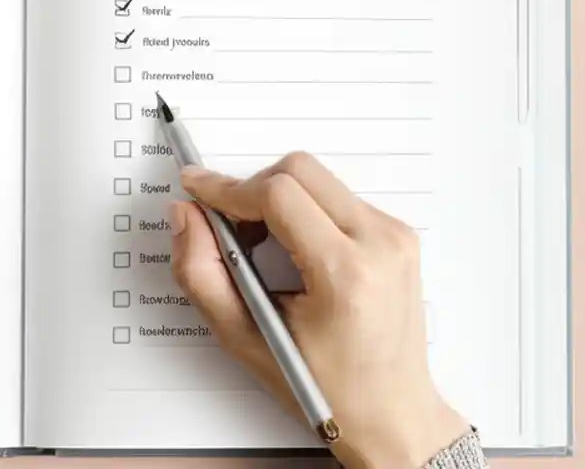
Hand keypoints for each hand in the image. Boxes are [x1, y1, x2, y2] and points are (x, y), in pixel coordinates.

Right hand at [171, 152, 467, 468]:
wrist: (391, 413)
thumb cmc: (325, 388)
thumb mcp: (245, 339)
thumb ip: (201, 273)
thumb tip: (185, 216)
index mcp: (346, 273)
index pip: (278, 194)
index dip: (226, 188)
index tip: (195, 189)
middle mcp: (380, 244)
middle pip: (299, 171)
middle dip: (251, 190)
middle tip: (229, 229)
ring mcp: (396, 236)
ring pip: (318, 179)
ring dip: (277, 200)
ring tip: (260, 248)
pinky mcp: (399, 235)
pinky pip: (338, 197)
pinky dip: (304, 211)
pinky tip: (292, 253)